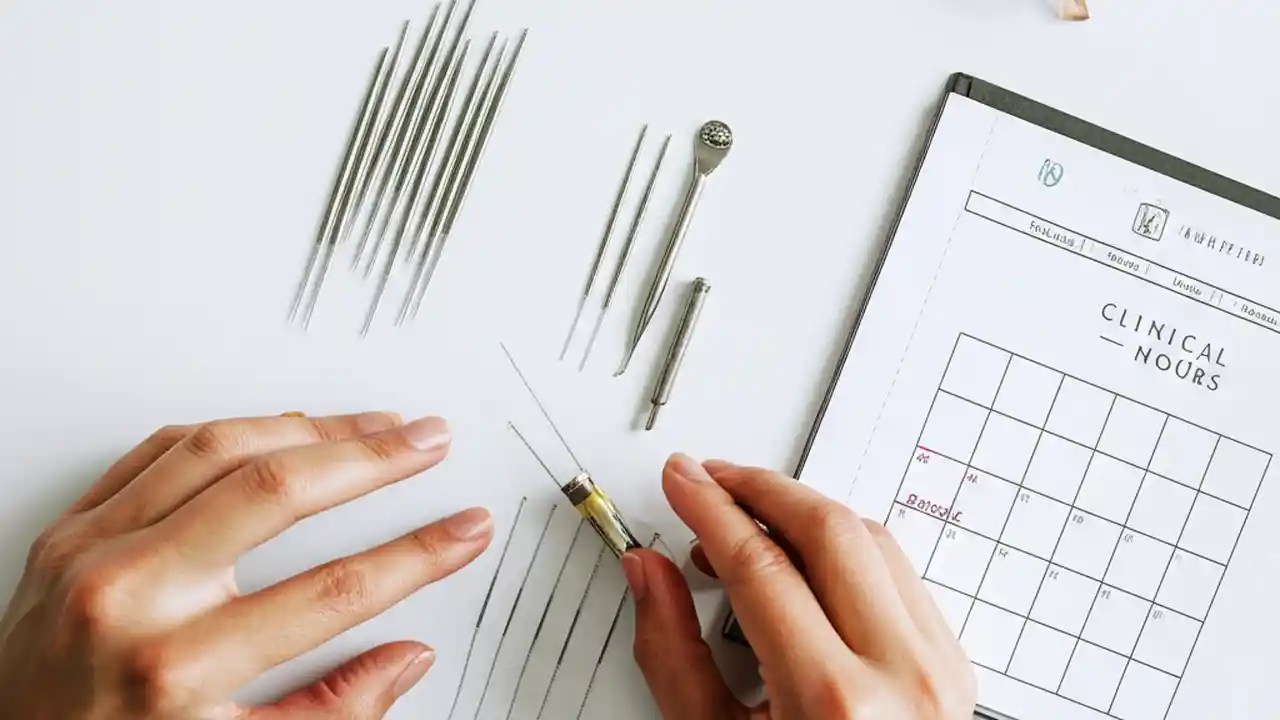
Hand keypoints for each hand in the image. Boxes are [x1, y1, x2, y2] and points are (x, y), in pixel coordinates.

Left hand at [0, 412, 493, 719]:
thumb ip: (330, 715)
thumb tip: (406, 658)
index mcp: (178, 674)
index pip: (332, 592)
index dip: (416, 556)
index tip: (464, 530)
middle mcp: (130, 599)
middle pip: (276, 494)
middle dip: (372, 461)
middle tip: (427, 443)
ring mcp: (91, 555)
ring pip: (217, 451)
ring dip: (310, 429)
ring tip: (371, 424)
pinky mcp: (68, 532)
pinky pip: (157, 451)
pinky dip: (230, 430)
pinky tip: (280, 427)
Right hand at [624, 455, 974, 719]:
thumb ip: (674, 654)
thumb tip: (649, 572)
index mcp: (835, 703)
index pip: (760, 566)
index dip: (710, 510)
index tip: (681, 481)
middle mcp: (903, 676)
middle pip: (827, 530)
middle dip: (760, 488)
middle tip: (710, 479)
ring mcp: (940, 669)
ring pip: (871, 539)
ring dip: (804, 512)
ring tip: (746, 521)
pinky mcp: (955, 666)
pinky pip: (898, 573)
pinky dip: (845, 549)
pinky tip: (802, 557)